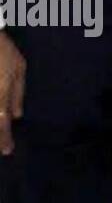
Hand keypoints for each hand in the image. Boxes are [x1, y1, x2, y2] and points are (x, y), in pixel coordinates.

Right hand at [0, 32, 25, 155]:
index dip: (4, 138)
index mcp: (1, 92)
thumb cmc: (4, 52)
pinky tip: (0, 119)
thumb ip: (18, 93)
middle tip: (3, 150)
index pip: (2, 121)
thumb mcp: (19, 69)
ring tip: (0, 140)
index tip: (7, 151)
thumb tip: (17, 115)